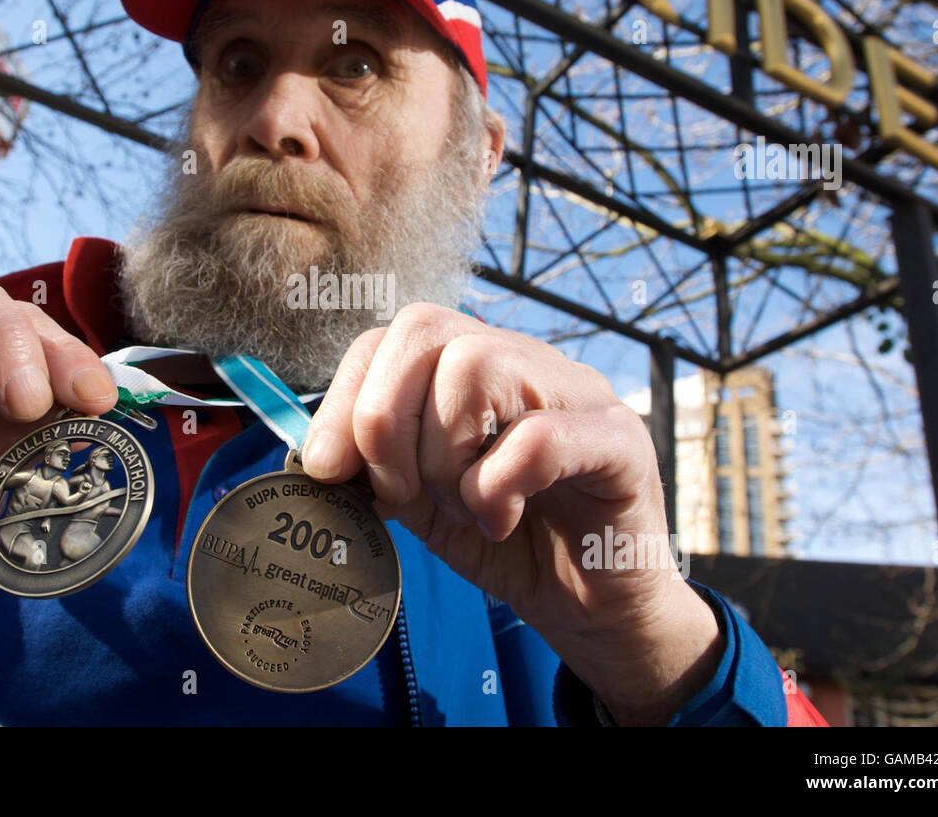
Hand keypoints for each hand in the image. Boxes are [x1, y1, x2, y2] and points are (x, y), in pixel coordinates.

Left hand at [301, 304, 722, 724]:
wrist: (594, 608)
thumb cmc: (510, 543)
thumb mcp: (423, 502)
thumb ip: (375, 467)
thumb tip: (316, 455)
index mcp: (477, 365)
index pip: (392, 334)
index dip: (343, 396)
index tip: (326, 469)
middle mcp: (527, 359)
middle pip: (424, 329)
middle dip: (384, 418)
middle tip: (399, 493)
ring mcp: (578, 391)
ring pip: (474, 366)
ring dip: (443, 456)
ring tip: (462, 507)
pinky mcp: (621, 439)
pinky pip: (537, 438)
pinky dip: (495, 489)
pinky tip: (500, 522)